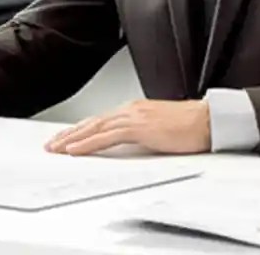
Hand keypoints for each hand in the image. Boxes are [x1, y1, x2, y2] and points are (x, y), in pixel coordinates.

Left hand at [44, 99, 210, 155]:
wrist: (208, 120)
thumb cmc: (190, 126)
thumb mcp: (158, 129)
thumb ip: (140, 133)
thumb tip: (127, 144)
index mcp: (133, 110)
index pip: (99, 121)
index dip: (80, 130)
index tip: (65, 139)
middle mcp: (129, 110)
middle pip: (91, 123)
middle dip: (69, 134)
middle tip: (51, 144)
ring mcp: (133, 117)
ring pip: (94, 128)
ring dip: (72, 140)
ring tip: (56, 148)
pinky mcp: (138, 128)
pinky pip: (106, 137)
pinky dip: (88, 143)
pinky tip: (76, 149)